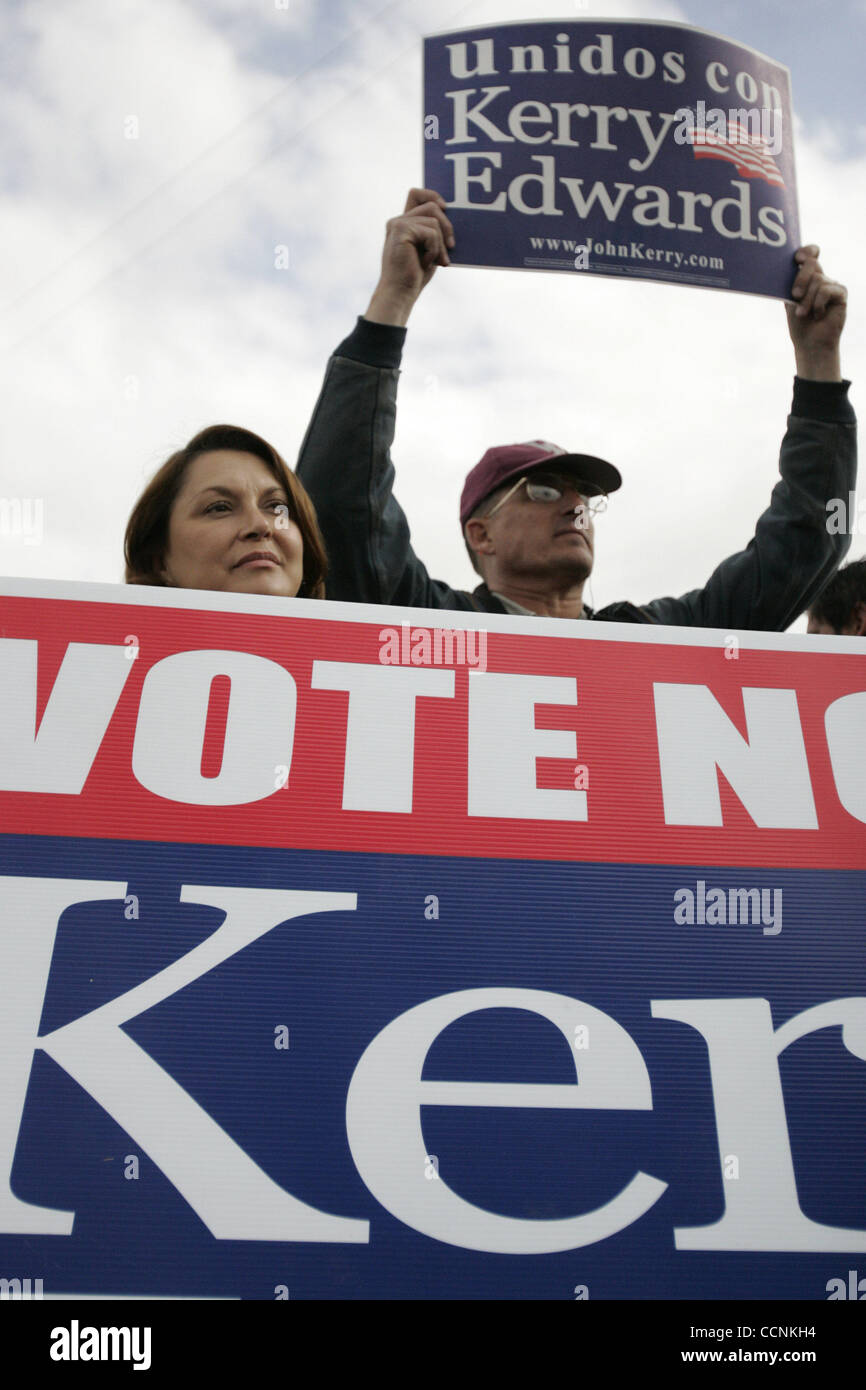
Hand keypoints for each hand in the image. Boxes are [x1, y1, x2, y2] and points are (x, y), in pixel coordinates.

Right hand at [365, 188, 454, 326]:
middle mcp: (398, 220)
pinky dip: (434, 249)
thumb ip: (434, 232)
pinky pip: (431, 232)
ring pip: (434, 220)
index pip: (416, 194)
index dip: (433, 195)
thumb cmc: (414, 276)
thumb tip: (451, 217)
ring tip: (437, 261)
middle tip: (451, 247)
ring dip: (441, 244)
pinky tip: (426, 262)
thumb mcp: (429, 250)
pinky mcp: (400, 230)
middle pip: (431, 205)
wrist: (400, 293)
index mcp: (403, 224)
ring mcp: (398, 224)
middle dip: (447, 226)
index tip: (445, 209)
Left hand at [786, 245, 845, 380]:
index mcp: (808, 277)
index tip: (797, 258)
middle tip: (795, 296)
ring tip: (804, 314)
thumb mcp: (791, 301)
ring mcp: (832, 285)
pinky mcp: (841, 293)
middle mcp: (821, 278)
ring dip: (807, 300)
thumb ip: (792, 282)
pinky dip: (818, 304)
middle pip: (812, 264)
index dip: (806, 251)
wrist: (810, 344)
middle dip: (800, 279)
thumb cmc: (799, 324)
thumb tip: (792, 266)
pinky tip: (818, 315)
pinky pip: (826, 290)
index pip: (811, 254)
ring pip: (817, 280)